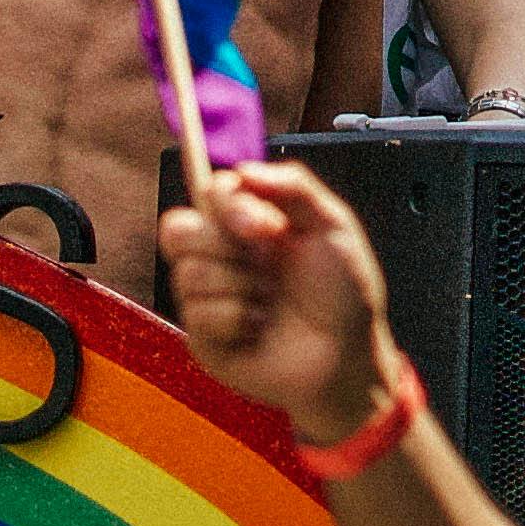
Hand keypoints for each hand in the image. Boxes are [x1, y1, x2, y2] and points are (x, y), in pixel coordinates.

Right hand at [154, 162, 407, 449]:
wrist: (347, 356)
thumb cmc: (344, 292)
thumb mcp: (332, 226)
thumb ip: (293, 186)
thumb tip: (242, 169)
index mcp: (249, 226)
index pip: (209, 194)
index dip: (227, 204)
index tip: (267, 227)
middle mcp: (223, 258)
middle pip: (176, 229)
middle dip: (223, 246)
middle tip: (265, 263)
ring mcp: (210, 299)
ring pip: (189, 274)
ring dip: (241, 287)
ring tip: (271, 303)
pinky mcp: (204, 340)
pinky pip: (199, 316)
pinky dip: (238, 321)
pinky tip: (261, 330)